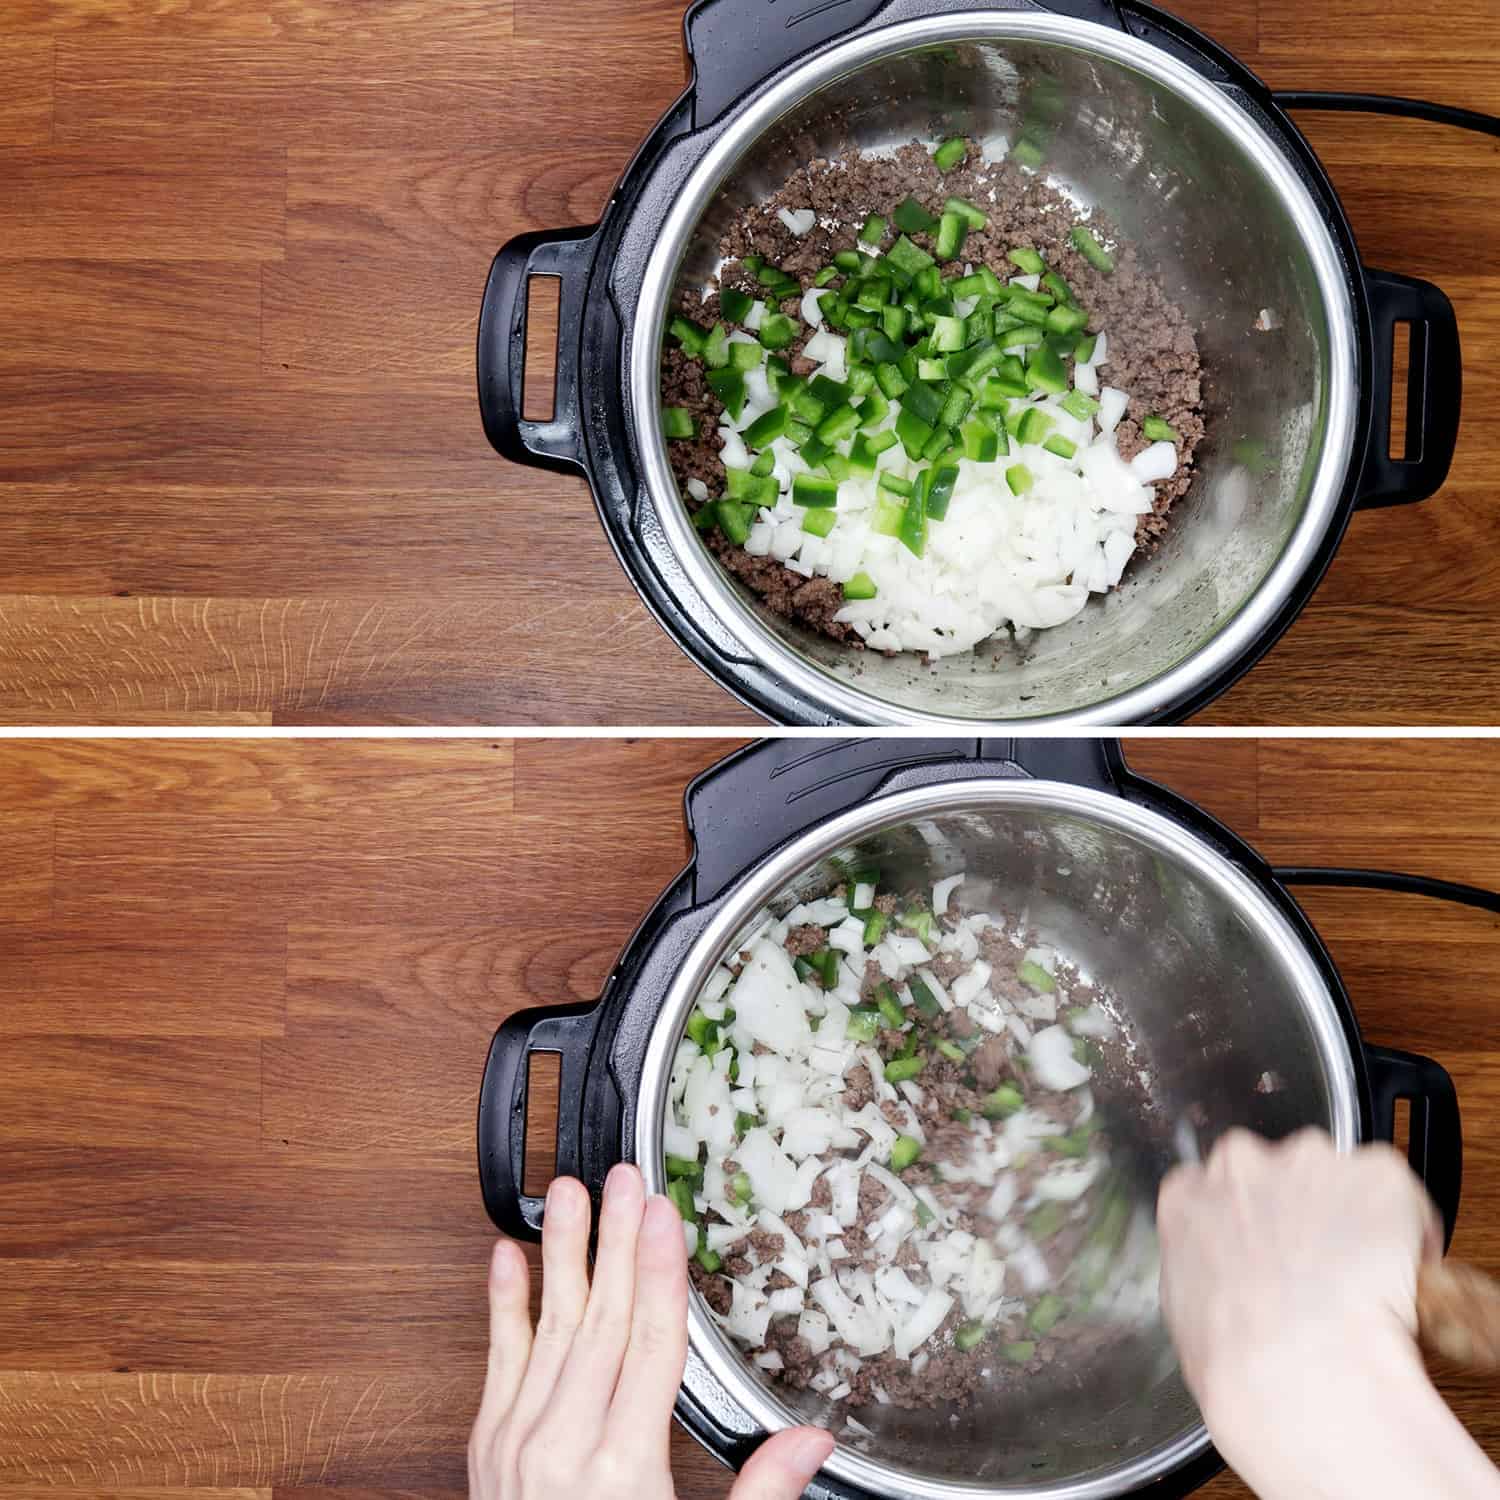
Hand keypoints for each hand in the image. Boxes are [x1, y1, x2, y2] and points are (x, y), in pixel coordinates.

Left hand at [469, 1165, 834, 1499]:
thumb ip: (758, 1497)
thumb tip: (812, 1442)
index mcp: (622, 1473)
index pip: (649, 1346)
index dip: (660, 1272)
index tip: (663, 1214)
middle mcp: (562, 1449)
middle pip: (601, 1321)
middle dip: (615, 1241)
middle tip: (624, 1177)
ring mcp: (516, 1445)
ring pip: (548, 1328)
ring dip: (560, 1254)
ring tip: (565, 1193)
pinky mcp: (487, 1448)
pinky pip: (497, 1362)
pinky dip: (503, 1307)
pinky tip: (506, 1258)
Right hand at [1158, 1127, 1439, 1424]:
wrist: (1302, 1373)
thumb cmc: (1243, 1366)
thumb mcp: (1186, 1317)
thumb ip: (1205, 1271)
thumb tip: (1233, 1286)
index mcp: (1186, 1195)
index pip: (1218, 1186)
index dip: (1253, 1219)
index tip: (1272, 1249)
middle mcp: (1241, 1165)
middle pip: (1279, 1169)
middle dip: (1302, 1207)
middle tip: (1322, 1266)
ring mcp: (1309, 1161)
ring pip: (1341, 1178)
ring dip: (1354, 1218)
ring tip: (1366, 1281)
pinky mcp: (1374, 1175)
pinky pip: (1400, 1197)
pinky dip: (1409, 1232)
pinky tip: (1398, 1279)